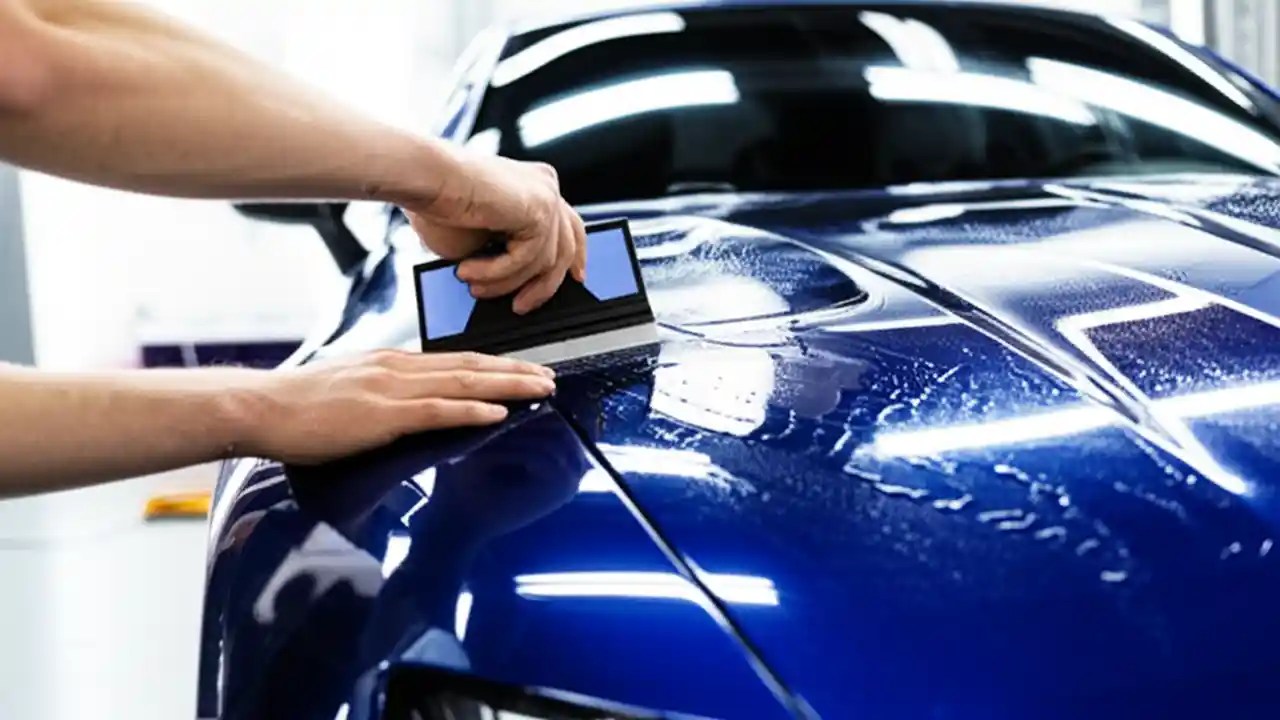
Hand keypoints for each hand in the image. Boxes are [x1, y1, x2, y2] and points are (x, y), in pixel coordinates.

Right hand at [235, 350, 554, 464]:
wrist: (261, 407)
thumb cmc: (299, 406)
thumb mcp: (351, 388)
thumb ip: (384, 391)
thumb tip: (409, 402)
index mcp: (392, 363)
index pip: (456, 359)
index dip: (495, 363)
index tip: (524, 367)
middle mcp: (398, 368)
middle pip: (470, 365)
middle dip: (515, 371)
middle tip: (550, 375)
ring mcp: (391, 389)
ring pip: (463, 382)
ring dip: (507, 385)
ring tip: (540, 388)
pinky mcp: (381, 414)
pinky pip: (436, 410)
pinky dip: (470, 408)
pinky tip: (497, 411)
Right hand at [405, 151, 586, 314]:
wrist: (425, 179)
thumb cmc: (441, 204)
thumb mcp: (482, 241)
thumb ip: (505, 255)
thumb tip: (515, 284)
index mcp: (536, 185)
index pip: (569, 226)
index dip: (574, 256)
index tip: (576, 278)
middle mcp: (546, 186)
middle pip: (565, 247)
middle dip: (546, 284)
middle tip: (522, 306)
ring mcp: (546, 196)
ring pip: (543, 261)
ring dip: (505, 282)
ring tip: (475, 288)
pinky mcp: (539, 209)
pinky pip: (527, 259)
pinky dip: (496, 272)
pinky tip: (468, 273)